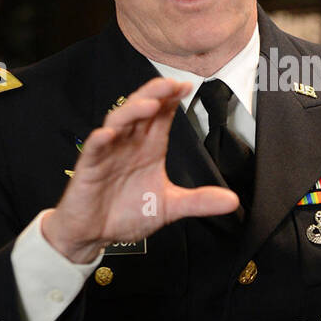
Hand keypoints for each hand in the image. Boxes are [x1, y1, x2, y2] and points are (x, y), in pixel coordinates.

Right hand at [42, 77, 238, 261]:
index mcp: (148, 148)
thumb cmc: (125, 214)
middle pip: (141, 110)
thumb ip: (199, 201)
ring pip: (118, 122)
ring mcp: (108, 153)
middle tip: (172, 85)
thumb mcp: (169, 207)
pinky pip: (93, 149)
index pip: (161, 116)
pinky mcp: (89, 168)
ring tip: (150, 104)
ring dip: (133, 111)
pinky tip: (108, 133)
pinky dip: (100, 139)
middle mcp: (129, 144)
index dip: (172, 99)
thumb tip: (232, 201)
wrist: (94, 235)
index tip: (187, 87)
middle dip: (156, 95)